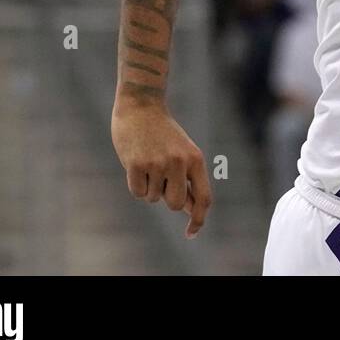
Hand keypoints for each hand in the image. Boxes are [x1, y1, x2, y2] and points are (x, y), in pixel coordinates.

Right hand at [112, 99, 212, 237]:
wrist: (141, 105)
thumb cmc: (163, 133)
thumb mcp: (183, 153)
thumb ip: (188, 180)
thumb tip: (192, 211)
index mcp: (196, 160)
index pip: (204, 198)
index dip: (199, 219)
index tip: (191, 233)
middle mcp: (179, 163)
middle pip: (176, 205)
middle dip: (167, 199)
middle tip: (160, 179)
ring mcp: (158, 164)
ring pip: (153, 198)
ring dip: (149, 187)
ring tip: (148, 161)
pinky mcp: (137, 165)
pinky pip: (137, 192)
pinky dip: (135, 184)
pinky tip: (135, 163)